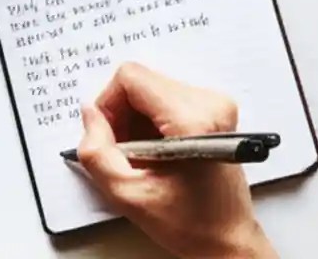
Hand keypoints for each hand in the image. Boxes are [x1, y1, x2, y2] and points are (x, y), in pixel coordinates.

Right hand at [76, 63, 277, 258]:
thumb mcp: (128, 195)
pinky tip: (154, 152)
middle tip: (124, 153)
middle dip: (121, 115)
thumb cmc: (191, 224)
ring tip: (141, 157)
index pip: (131, 78)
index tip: (108, 136)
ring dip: (135, 120)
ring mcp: (215, 105)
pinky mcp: (214, 111)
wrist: (227, 239)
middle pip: (140, 82)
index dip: (108, 104)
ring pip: (150, 89)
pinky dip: (150, 122)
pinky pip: (165, 98)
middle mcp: (210, 104)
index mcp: (193, 120)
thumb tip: (90, 115)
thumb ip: (97, 152)